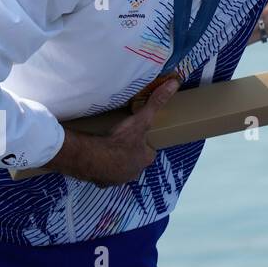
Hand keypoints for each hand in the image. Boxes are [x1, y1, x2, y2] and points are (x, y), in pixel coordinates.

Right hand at [44, 76, 180, 185]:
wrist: (93, 159)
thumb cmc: (120, 141)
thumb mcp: (141, 119)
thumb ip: (156, 102)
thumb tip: (174, 84)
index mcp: (145, 160)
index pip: (149, 152)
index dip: (144, 144)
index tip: (137, 136)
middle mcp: (133, 173)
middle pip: (135, 162)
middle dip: (129, 154)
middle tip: (120, 141)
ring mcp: (117, 180)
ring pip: (120, 170)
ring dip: (115, 162)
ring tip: (107, 148)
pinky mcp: (101, 182)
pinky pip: (103, 175)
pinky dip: (101, 168)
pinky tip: (96, 158)